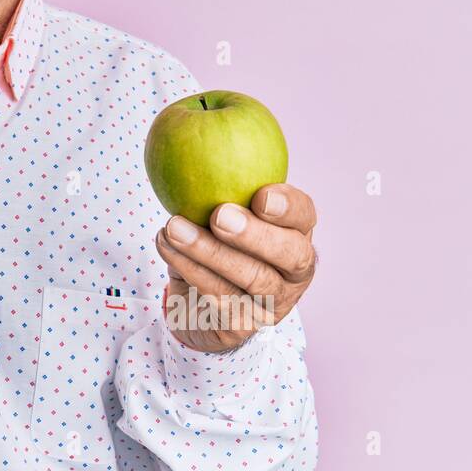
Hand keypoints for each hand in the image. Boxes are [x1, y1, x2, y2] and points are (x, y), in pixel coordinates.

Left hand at [155, 184, 317, 353]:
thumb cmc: (215, 243)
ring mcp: (272, 303)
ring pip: (250, 278)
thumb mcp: (224, 213)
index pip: (305, 216)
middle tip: (220, 215)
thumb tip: (195, 143)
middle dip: (254, 234)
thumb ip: (221, 185)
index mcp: (296, 234)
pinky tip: (166, 247)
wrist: (200, 306)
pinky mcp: (243, 326)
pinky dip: (188, 269)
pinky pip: (218, 298)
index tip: (261, 194)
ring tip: (174, 227)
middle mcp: (293, 271)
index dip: (288, 206)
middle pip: (289, 254)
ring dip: (207, 251)